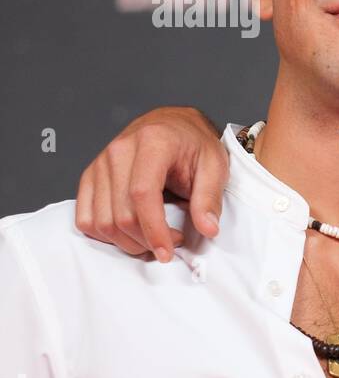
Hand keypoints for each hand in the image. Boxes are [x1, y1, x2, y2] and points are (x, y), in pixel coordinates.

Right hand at [74, 107, 227, 261]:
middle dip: (145, 240)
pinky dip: (105, 235)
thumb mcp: (215, 166)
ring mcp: (100, 163)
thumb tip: (208, 229)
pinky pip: (85, 217)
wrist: (174, 126)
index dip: (154, 229)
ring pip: (100, 221)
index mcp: (152, 142)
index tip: (168, 251)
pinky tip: (130, 234)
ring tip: (154, 238)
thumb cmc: (194, 144)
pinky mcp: (90, 176)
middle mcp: (119, 150)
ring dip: (127, 242)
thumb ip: (209, 198)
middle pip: (120, 213)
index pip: (142, 194)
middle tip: (172, 243)